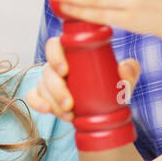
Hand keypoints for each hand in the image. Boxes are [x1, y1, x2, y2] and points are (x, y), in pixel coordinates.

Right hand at [25, 37, 140, 123]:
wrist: (107, 111)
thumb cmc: (112, 88)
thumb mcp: (124, 81)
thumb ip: (130, 71)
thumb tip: (125, 67)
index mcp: (72, 53)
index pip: (55, 45)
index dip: (55, 55)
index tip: (65, 70)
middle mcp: (57, 65)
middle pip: (47, 70)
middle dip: (56, 88)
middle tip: (69, 103)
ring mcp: (48, 81)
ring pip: (41, 86)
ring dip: (52, 101)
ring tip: (69, 115)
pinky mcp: (44, 96)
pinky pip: (32, 96)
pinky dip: (37, 103)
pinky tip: (48, 110)